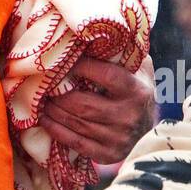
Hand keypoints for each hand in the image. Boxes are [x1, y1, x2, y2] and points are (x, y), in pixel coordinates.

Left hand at [38, 54, 155, 163]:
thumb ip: (122, 53)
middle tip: (43, 83)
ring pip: (76, 122)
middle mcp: (128, 116)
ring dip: (52, 110)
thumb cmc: (138, 93)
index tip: (61, 60)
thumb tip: (94, 34)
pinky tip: (44, 119)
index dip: (80, 67)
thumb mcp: (139, 70)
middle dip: (58, 93)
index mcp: (137, 91)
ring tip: (40, 99)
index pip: (105, 75)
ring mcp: (118, 138)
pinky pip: (74, 142)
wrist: (150, 132)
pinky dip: (55, 129)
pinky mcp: (107, 155)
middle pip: (83, 104)